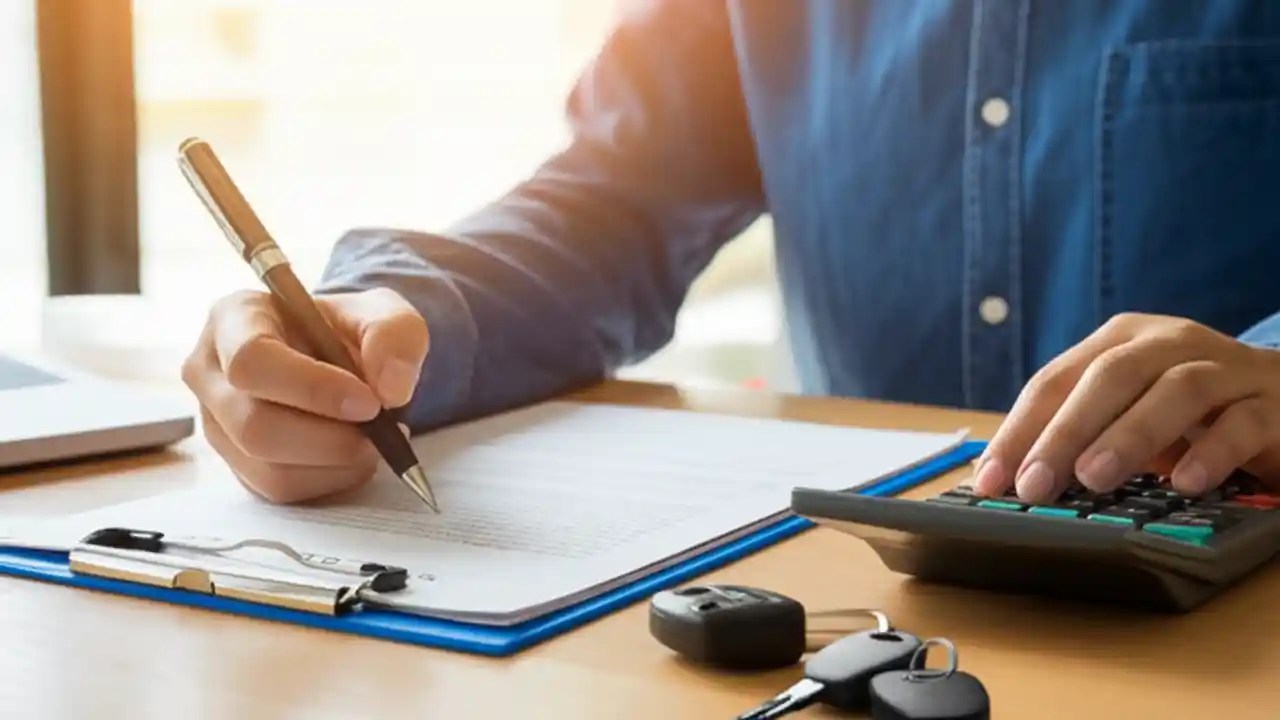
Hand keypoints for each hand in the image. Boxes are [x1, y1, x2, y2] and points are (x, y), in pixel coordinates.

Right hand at [182, 288, 428, 502]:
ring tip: (374, 438)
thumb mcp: (385, 312)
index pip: (251, 360)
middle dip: (331, 438)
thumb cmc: (349, 330)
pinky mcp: (238, 463)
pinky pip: (281, 489)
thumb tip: (390, 388)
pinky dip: (331, 479)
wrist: (343, 360)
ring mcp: (217, 424)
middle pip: (254, 425)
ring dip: (336, 462)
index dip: (312, 388)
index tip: (369, 403)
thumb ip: (395, 334)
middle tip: (382, 429)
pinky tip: (354, 454)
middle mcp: (210, 373)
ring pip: (268, 467)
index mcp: (234, 318)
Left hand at [973, 312, 1279, 502]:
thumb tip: (1010, 484)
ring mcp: (1226, 369)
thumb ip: (1078, 439)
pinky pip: (1242, 423)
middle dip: (1065, 432)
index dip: (1019, 430)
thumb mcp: (1128, 419)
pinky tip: (1184, 483)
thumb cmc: (1192, 419)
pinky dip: (1211, 451)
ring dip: (1130, 435)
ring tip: (1094, 479)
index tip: (990, 482)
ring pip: (1176, 390)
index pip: (1055, 380)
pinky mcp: (1274, 403)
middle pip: (1110, 376)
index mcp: (1120, 342)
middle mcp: (1170, 343)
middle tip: (1035, 484)